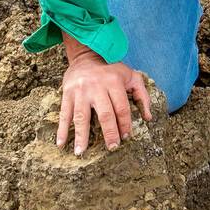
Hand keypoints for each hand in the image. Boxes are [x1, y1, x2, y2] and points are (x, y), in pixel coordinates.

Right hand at [58, 32, 151, 155]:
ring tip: (80, 152)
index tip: (126, 137)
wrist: (86, 57)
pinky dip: (62, 129)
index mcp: (114, 82)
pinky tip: (61, 143)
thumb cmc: (111, 70)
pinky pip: (64, 114)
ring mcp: (80, 91)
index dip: (125, 124)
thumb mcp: (131, 76)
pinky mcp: (67, 93)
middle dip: (109, 133)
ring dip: (81, 136)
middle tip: (112, 148)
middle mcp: (97, 87)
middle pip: (104, 114)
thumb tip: (148, 117)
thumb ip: (142, 95)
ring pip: (81, 117)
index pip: (122, 108)